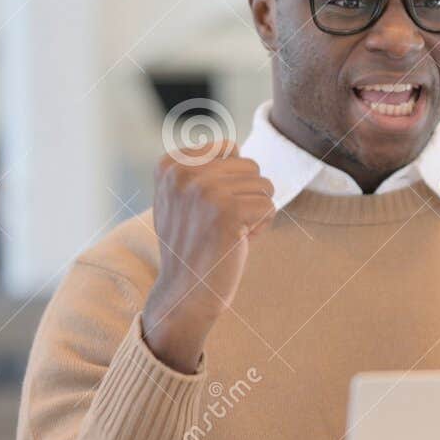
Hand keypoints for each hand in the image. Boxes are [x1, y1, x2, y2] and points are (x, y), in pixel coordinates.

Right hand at [141, 144, 274, 371]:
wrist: (186, 292)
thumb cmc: (194, 245)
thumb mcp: (185, 198)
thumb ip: (203, 169)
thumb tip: (234, 146)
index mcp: (170, 164)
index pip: (230, 148)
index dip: (231, 181)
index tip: (207, 209)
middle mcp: (183, 172)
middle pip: (250, 165)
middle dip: (246, 196)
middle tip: (221, 225)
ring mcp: (204, 190)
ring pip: (264, 185)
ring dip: (255, 212)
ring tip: (228, 232)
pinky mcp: (227, 211)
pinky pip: (270, 206)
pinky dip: (261, 227)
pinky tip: (237, 242)